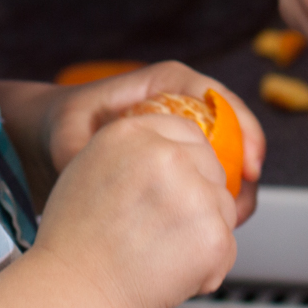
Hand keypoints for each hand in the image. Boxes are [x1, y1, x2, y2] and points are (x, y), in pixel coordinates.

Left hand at [0, 64, 264, 220]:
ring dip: (237, 187)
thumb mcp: (68, 133)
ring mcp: (186, 133)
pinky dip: (218, 198)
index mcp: (165, 84)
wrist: (56, 141)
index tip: (250, 163)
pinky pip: (212, 175)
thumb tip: (94, 172)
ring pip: (229, 155)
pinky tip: (212, 223)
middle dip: (249, 164)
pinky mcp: (183, 159)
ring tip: (230, 220)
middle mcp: (183, 105)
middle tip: (243, 202)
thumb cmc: (66, 126)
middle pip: (235, 127)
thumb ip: (80, 150)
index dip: (243, 127)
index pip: (217, 96)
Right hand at [30, 107, 240, 307]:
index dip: (185, 165)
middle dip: (197, 198)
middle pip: (211, 167)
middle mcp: (166, 155)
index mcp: (133, 133)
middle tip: (160, 230)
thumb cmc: (74, 243)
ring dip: (203, 232)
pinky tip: (171, 273)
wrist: (72, 296)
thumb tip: (170, 148)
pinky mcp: (211, 233)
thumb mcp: (91, 168)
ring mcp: (193, 193)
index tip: (175, 187)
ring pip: (223, 206)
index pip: (187, 132)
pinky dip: (208, 266)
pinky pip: (227, 245)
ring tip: (160, 254)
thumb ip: (135, 150)